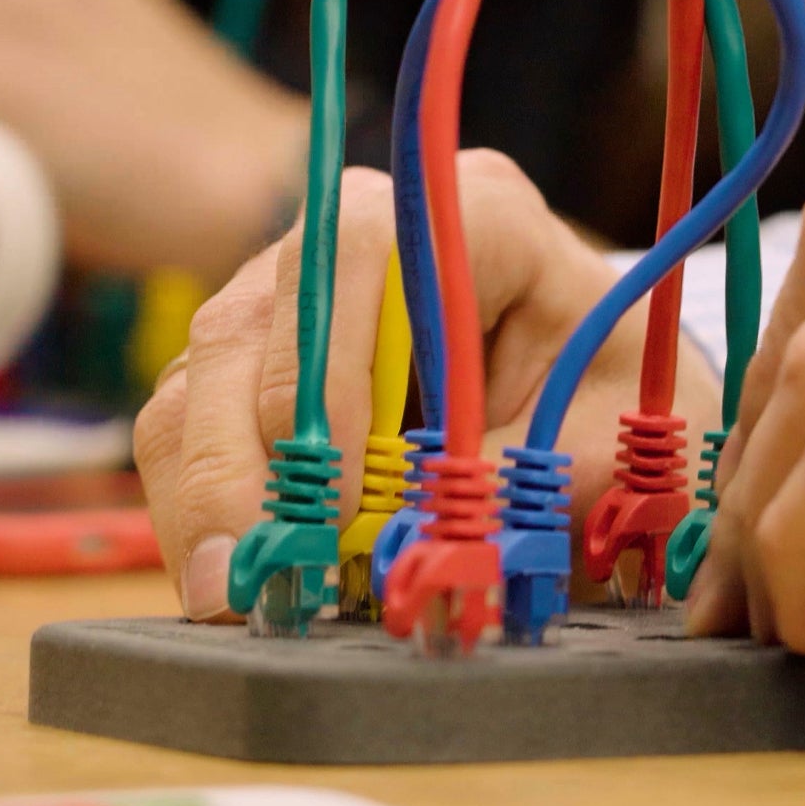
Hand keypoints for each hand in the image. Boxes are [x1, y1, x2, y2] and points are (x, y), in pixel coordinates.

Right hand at [134, 150, 720, 620]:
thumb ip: (511, 478)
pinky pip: (192, 424)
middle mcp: (364, 233)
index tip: (345, 495)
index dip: (332, 369)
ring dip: (205, 492)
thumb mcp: (601, 441)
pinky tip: (226, 573)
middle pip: (255, 317)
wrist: (603, 400)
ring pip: (205, 374)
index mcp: (474, 212)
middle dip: (241, 457)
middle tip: (247, 570)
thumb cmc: (612, 406)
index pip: (361, 250)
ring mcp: (295, 294)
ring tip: (227, 593)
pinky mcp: (256, 363)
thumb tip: (402, 540)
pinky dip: (198, 505)